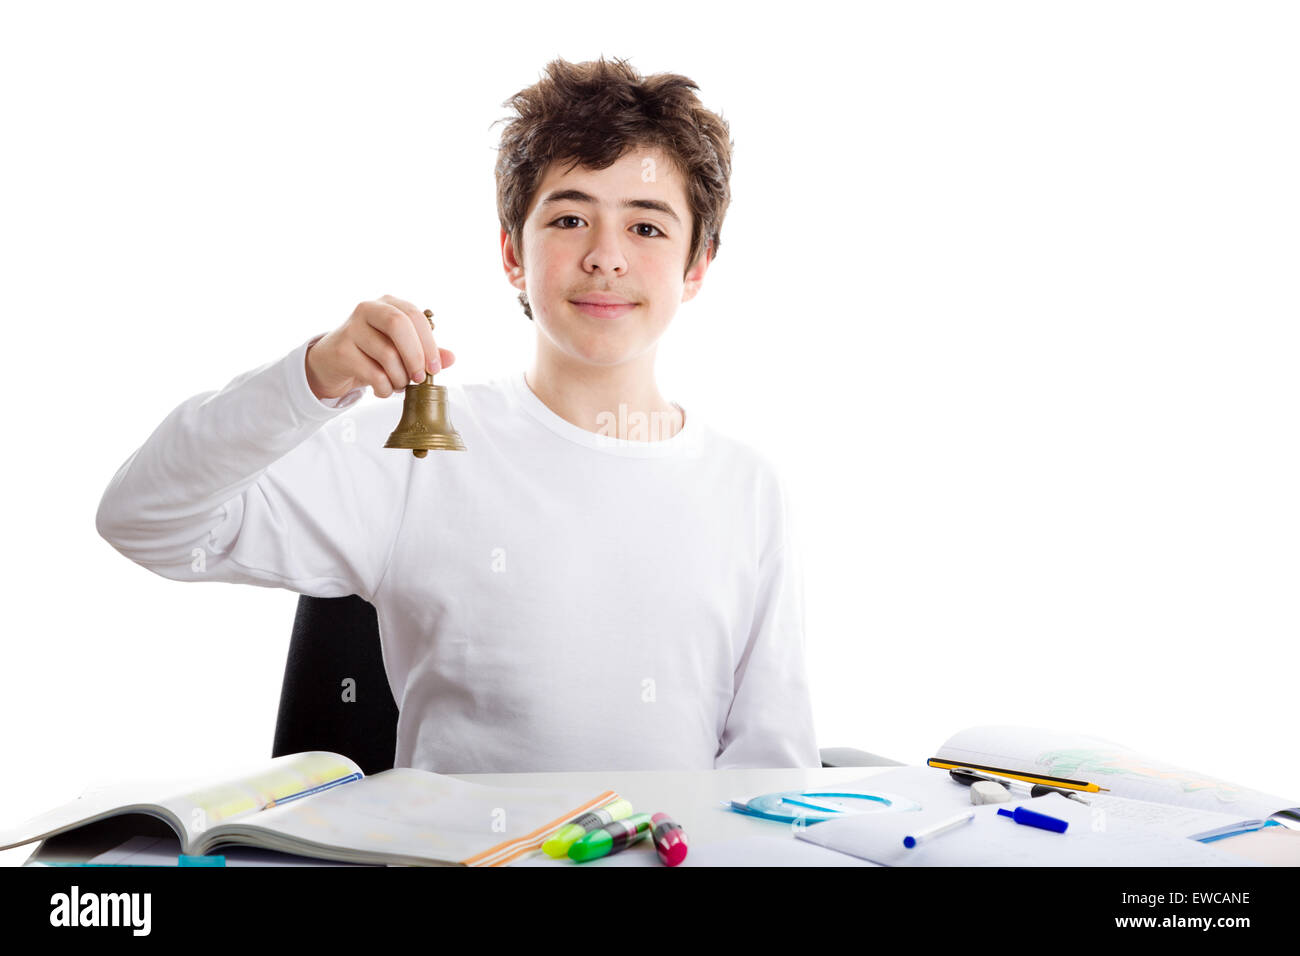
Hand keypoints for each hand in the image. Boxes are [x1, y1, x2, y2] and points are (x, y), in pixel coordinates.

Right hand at [305, 294, 455, 400]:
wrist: (331, 362)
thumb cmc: (371, 352)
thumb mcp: (400, 349)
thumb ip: (425, 351)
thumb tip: (450, 358)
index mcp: (387, 304)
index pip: (415, 315)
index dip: (429, 343)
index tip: (435, 368)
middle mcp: (367, 309)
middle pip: (398, 325)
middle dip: (415, 356)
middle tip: (420, 378)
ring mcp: (352, 328)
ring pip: (387, 354)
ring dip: (399, 377)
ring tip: (399, 385)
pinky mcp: (341, 350)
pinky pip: (373, 373)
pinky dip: (384, 387)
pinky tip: (383, 389)